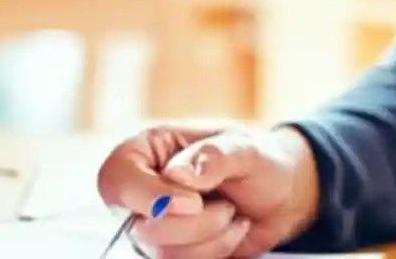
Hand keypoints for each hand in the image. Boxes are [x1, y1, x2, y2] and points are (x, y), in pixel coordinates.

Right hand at [97, 126, 319, 258]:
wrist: (279, 193)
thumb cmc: (255, 159)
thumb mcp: (242, 146)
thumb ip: (212, 155)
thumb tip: (178, 175)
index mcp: (145, 151)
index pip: (116, 179)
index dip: (148, 196)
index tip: (193, 201)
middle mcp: (141, 191)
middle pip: (141, 226)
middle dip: (195, 223)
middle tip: (226, 205)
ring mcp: (154, 227)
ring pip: (163, 253)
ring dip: (211, 238)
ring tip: (231, 214)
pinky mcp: (172, 253)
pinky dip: (216, 252)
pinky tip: (232, 231)